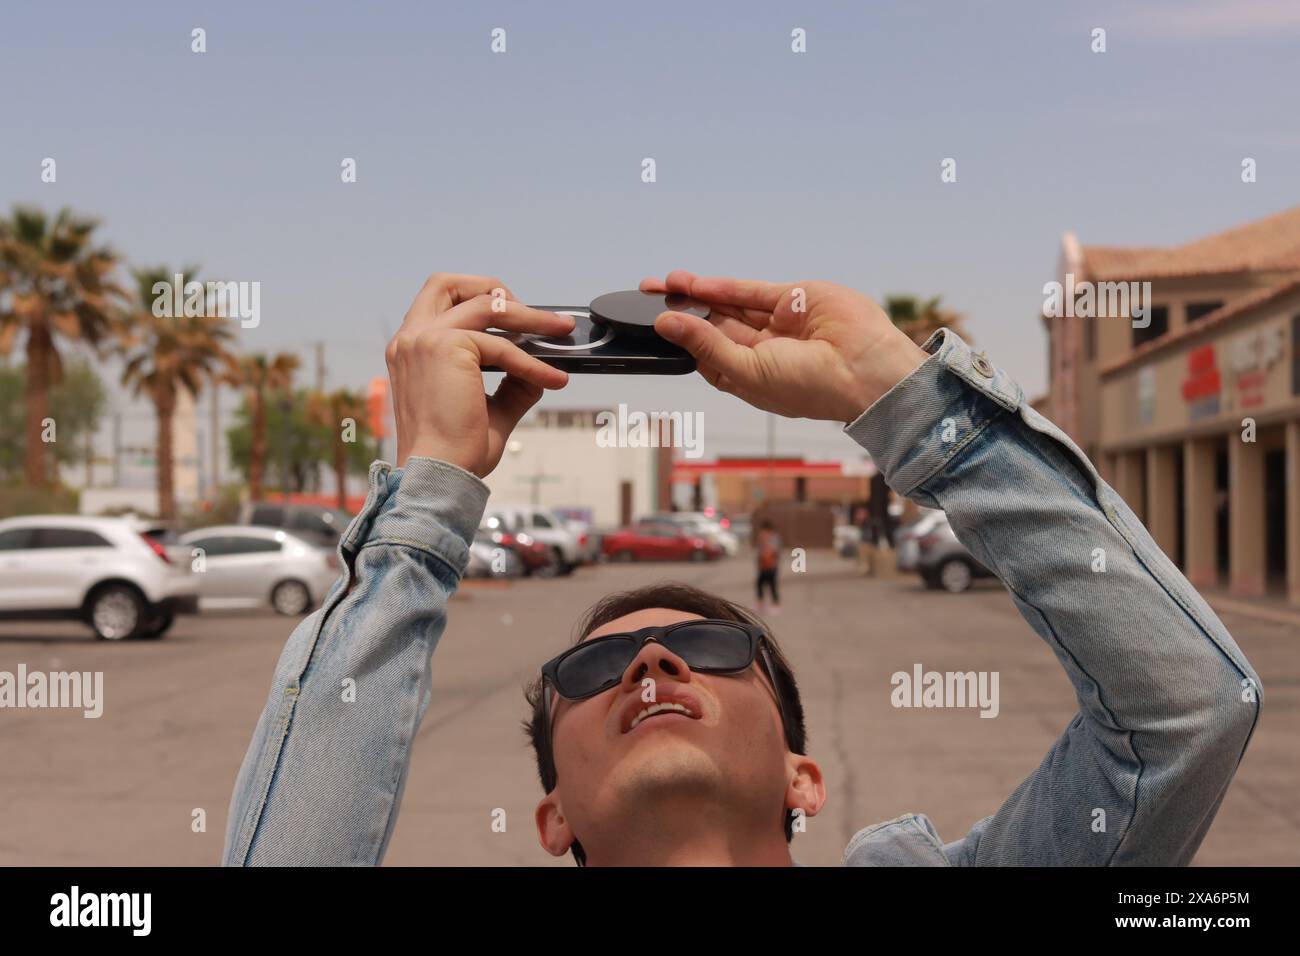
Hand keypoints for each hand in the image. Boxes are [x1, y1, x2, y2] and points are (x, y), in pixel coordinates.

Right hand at [386, 273, 572, 476]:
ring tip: (561, 330)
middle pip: (448, 283)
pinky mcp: (446, 347)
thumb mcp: (489, 409)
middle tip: (530, 313)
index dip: (480, 305)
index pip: (441, 306)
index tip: (517, 321)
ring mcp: (424, 339)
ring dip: (531, 316)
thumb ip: (511, 383)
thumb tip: (541, 370)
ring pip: (487, 305)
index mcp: (410, 351)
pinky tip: (553, 379)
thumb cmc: (454, 452)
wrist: (438, 475)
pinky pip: (504, 347)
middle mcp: (410, 339)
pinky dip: (534, 363)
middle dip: (492, 289)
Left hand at [639, 271, 929, 422]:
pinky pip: (750, 291)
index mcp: (754, 378)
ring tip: (663, 285)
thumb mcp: (747, 371)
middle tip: (649, 298)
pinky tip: (693, 283)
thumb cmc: (812, 387)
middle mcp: (764, 351)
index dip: (682, 341)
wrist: (865, 370)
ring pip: (729, 305)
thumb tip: (669, 325)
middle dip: (683, 312)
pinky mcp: (793, 299)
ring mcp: (780, 324)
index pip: (708, 357)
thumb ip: (706, 345)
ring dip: (697, 294)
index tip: (654, 327)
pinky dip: (721, 286)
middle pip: (714, 327)